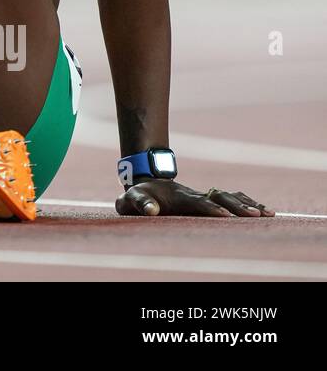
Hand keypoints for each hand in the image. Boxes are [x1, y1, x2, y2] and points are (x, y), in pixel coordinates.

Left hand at [116, 179, 273, 216]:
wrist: (144, 182)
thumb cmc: (136, 196)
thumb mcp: (130, 200)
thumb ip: (139, 203)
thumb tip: (152, 210)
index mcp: (178, 197)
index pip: (197, 202)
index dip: (209, 207)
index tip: (224, 215)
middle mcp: (194, 194)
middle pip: (219, 197)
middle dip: (236, 206)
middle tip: (253, 215)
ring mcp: (202, 196)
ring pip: (228, 197)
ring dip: (247, 204)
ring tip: (267, 214)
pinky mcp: (207, 199)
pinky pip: (230, 199)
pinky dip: (247, 202)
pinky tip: (264, 211)